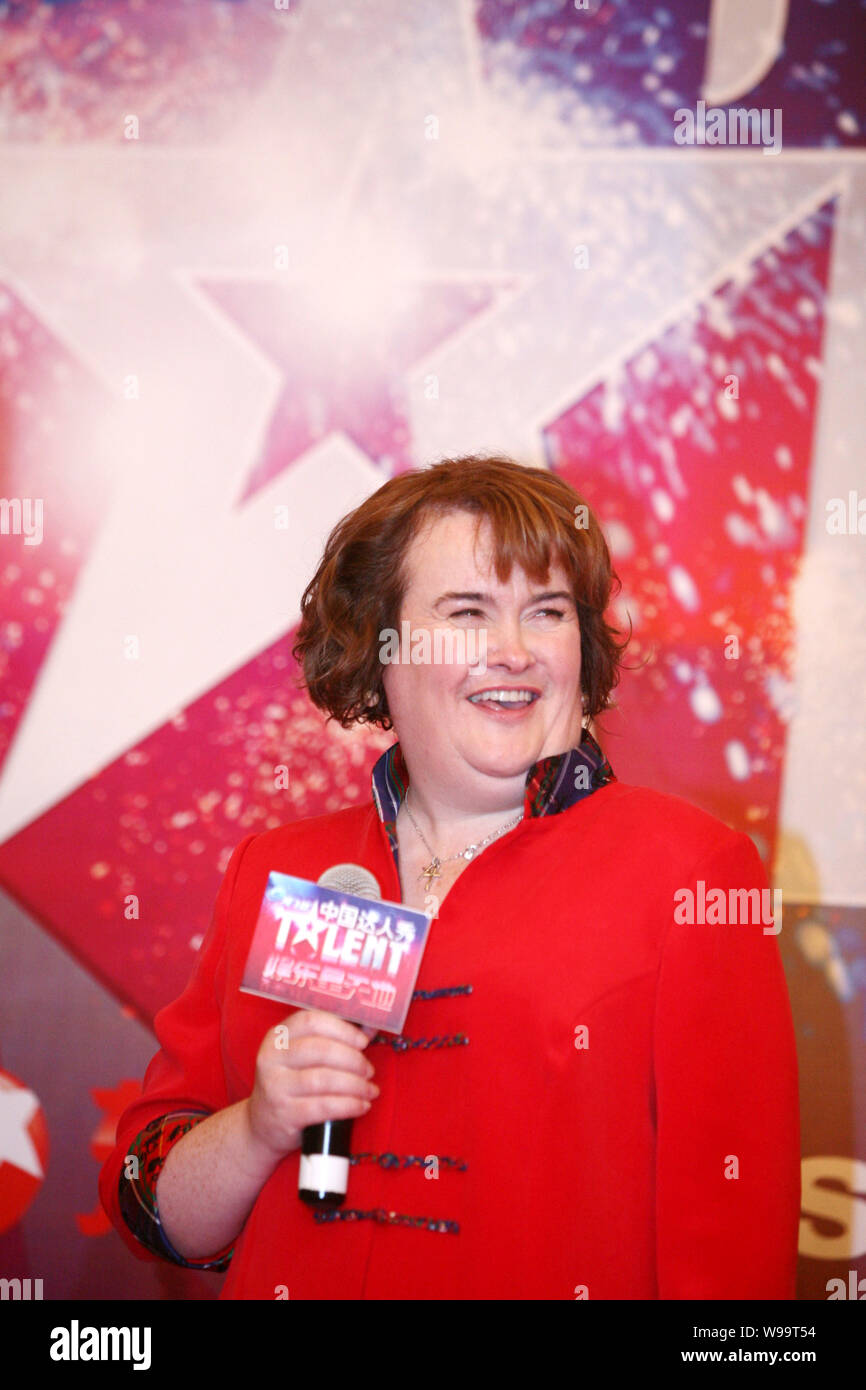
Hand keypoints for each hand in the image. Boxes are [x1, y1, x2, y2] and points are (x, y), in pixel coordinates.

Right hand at [246, 1010, 378, 1160]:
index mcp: (278, 1036)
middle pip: (321, 1050)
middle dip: (353, 1060)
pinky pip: (323, 1106)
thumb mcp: (299, 1058)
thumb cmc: (290, 1085)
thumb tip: (369, 1030)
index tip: (363, 1041)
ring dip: (355, 1084)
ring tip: (369, 1089)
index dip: (342, 1029)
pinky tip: (361, 1105)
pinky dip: (348, 1105)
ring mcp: (276, 1086)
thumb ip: (329, 1041)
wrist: (262, 1126)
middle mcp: (272, 1058)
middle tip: (369, 1070)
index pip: (312, 1021)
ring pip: (324, 1079)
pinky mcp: (284, 1114)